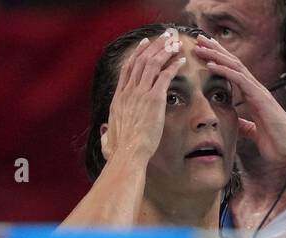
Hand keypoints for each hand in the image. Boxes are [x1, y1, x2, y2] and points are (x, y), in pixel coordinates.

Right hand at [101, 30, 185, 166]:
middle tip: (163, 37)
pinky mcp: (154, 99)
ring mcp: (140, 94)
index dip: (136, 55)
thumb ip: (107, 133)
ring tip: (174, 42)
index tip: (144, 45)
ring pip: (152, 64)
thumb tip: (105, 132)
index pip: (127, 69)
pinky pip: (164, 76)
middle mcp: (128, 91)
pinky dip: (173, 66)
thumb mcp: (108, 139)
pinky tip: (181, 60)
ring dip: (164, 51)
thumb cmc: (119, 151)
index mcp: (119, 98)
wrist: (128, 153)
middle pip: (140, 61)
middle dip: (153, 46)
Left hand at [194, 35, 285, 164]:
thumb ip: (246, 127)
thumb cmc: (278, 144)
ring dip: (216, 55)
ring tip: (201, 46)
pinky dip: (224, 70)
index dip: (221, 60)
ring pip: (235, 66)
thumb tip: (238, 124)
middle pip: (234, 64)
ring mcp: (259, 92)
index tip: (206, 52)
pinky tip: (211, 64)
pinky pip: (239, 79)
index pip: (236, 73)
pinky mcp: (260, 97)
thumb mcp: (256, 134)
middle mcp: (257, 90)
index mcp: (255, 97)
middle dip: (216, 50)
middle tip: (200, 40)